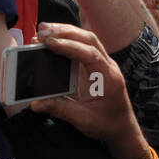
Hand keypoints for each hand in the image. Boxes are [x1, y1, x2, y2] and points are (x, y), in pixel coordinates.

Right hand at [26, 23, 148, 158]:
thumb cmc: (107, 124)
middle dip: (64, 32)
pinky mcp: (96, 65)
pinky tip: (53, 38)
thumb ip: (59, 109)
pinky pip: (83, 46)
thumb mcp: (83, 120)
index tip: (49, 42)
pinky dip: (68, 39)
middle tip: (42, 30)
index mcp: (109, 78)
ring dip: (65, 32)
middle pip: (89, 39)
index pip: (90, 54)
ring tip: (43, 30)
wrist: (122, 128)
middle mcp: (108, 66)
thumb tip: (36, 104)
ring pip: (86, 39)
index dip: (68, 46)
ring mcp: (103, 63)